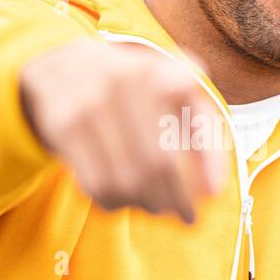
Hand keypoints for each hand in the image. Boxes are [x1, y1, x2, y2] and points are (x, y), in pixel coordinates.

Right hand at [19, 37, 225, 222]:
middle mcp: (124, 82)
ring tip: (155, 207)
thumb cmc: (133, 88)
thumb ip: (203, 128)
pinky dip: (114, 203)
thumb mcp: (173, 89)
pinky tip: (123, 200)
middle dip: (176, 198)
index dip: (209, 158)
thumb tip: (215, 189)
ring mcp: (91, 103)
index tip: (216, 192)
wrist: (63, 65)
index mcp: (159, 70)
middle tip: (186, 214)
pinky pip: (95, 184)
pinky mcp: (64, 126)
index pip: (196, 119)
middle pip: (158, 163)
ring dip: (146, 204)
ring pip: (126, 180)